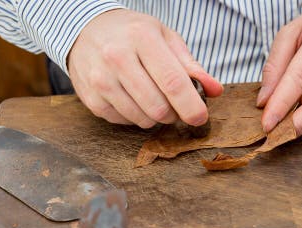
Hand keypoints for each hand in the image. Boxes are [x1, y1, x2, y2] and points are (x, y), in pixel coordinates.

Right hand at [68, 9, 222, 128]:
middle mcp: (117, 57)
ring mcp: (101, 80)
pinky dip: (135, 117)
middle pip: (158, 107)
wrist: (87, 31)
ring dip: (155, 117)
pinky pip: (125, 122)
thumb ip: (191, 66)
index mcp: (142, 37)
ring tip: (152, 98)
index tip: (200, 117)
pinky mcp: (92, 99)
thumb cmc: (133, 35)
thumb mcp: (165, 38)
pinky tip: (132, 98)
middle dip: (174, 114)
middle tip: (174, 105)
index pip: (172, 82)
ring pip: (142, 119)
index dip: (191, 106)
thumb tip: (215, 90)